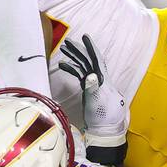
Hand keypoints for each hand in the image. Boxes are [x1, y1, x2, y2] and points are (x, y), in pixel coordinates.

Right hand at [59, 35, 127, 153]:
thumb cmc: (102, 117)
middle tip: (67, 41)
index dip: (91, 48)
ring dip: (74, 57)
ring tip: (63, 49)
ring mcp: (93, 84)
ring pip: (83, 66)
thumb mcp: (95, 103)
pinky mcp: (88, 89)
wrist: (104, 129)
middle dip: (79, 50)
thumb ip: (92, 88)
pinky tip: (63, 65)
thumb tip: (90, 75)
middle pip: (88, 60)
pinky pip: (80, 75)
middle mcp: (99, 79)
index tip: (85, 37)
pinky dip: (72, 69)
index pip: (97, 60)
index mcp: (103, 80)